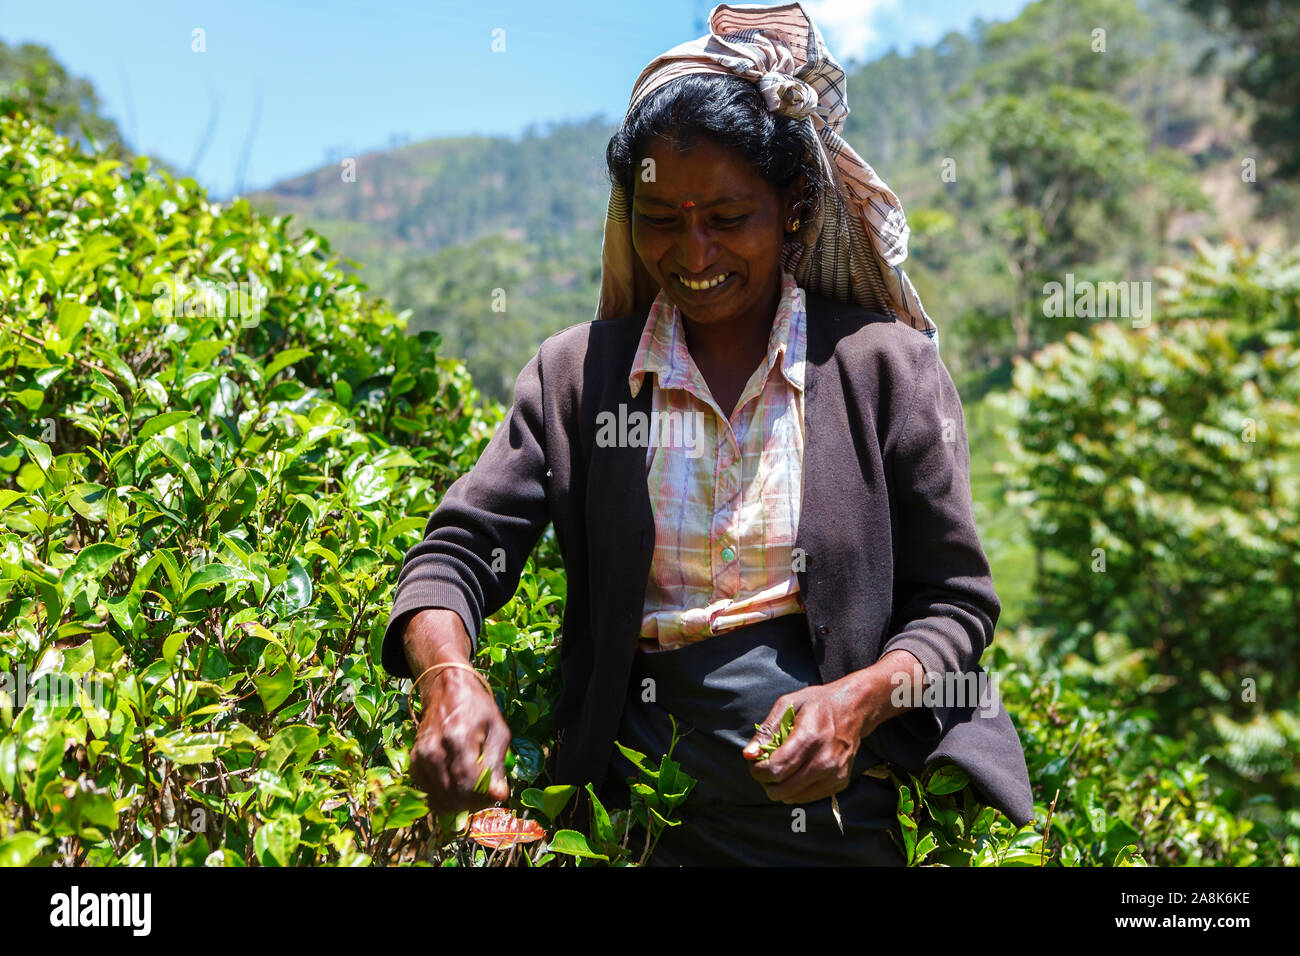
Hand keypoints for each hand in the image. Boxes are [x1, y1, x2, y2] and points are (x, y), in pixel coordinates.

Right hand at [403, 609, 510, 812]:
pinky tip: (457, 783)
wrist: (446, 689)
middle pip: (452, 798)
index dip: (485, 798)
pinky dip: (445, 795)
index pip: (468, 787)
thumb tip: (499, 796)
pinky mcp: (414, 762)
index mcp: (458, 739)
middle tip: (485, 792)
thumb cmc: (477, 708)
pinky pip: (429, 793)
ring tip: (473, 788)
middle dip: (473, 803)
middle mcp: (434, 750)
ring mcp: (420, 758)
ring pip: (439, 800)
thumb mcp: (497, 730)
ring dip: (459, 802)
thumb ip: (497, 765)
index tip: (496, 792)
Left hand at [741, 681, 864, 803]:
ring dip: (779, 788)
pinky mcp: (840, 782)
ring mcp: (835, 774)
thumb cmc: (817, 704)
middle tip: (764, 768)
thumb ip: (766, 730)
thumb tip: (748, 755)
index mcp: (810, 737)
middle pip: (783, 789)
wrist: (853, 709)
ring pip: (794, 797)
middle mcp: (825, 760)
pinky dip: (796, 789)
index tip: (754, 763)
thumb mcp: (788, 704)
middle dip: (766, 782)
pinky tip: (796, 772)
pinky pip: (808, 797)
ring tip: (779, 769)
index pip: (776, 769)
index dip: (758, 771)